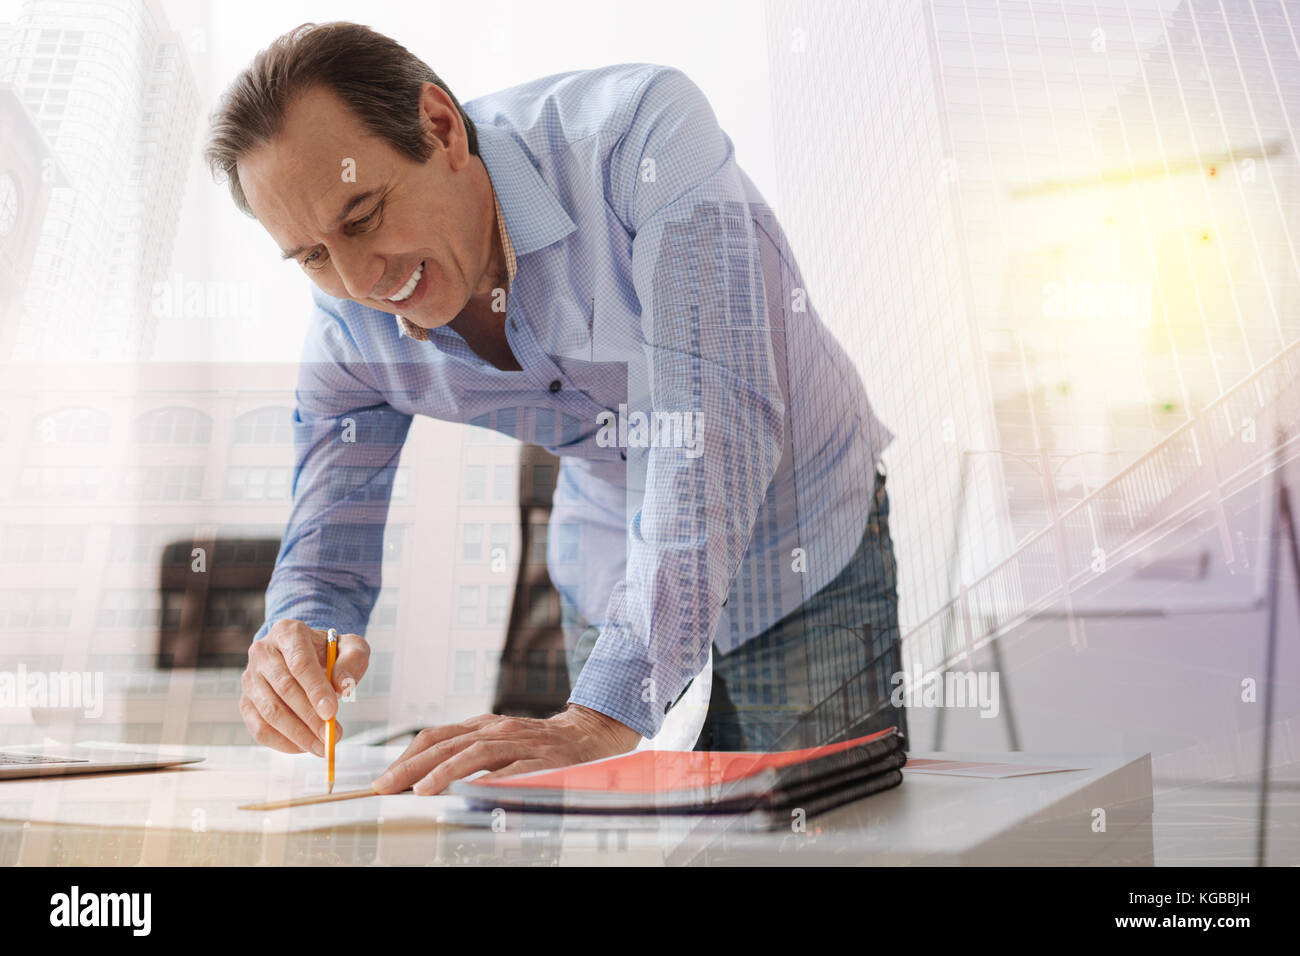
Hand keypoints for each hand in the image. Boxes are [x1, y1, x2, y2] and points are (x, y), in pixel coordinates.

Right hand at [240, 619, 368, 754]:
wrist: (305, 655)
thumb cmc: (329, 653)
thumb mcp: (350, 648)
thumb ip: (352, 661)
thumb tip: (343, 685)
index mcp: (288, 632)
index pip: (299, 663)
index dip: (315, 689)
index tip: (332, 712)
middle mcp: (263, 652)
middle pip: (284, 688)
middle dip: (310, 717)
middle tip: (332, 736)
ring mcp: (250, 678)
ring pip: (270, 711)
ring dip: (298, 734)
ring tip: (323, 746)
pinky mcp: (246, 702)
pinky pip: (259, 728)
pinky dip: (282, 742)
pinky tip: (304, 747)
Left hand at [371, 704, 640, 794]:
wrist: (589, 735)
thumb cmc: (539, 744)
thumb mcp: (500, 742)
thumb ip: (468, 754)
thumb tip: (423, 777)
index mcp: (484, 726)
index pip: (436, 736)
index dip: (406, 756)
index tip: (383, 779)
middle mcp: (498, 730)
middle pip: (447, 744)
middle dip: (412, 766)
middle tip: (386, 787)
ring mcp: (520, 743)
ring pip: (474, 753)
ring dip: (443, 772)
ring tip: (419, 790)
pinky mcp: (541, 760)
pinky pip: (512, 770)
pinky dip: (489, 779)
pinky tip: (470, 792)